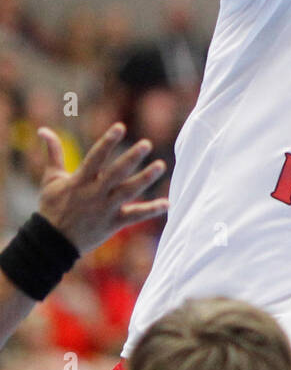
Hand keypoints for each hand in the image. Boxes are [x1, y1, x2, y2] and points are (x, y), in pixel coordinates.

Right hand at [37, 123, 168, 254]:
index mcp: (79, 180)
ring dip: (145, 179)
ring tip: (161, 165)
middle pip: (115, 173)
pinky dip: (151, 210)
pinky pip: (135, 216)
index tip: (120, 126)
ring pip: (128, 192)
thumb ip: (53, 153)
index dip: (107, 142)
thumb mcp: (50, 179)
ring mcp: (105, 209)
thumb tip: (43, 129)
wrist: (52, 243)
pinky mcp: (113, 223)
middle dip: (131, 158)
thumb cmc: (51, 207)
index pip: (95, 157)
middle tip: (146, 144)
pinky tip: (168, 203)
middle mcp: (94, 193)